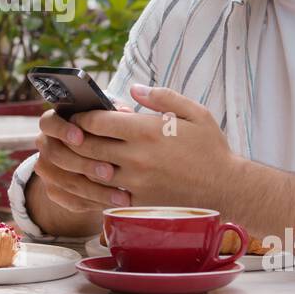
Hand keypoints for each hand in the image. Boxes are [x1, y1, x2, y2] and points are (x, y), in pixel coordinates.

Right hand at [32, 104, 134, 213]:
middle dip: (84, 165)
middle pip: (56, 155)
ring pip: (66, 182)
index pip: (48, 123)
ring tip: (121, 195)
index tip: (80, 137)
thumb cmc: (101, 134)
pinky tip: (114, 202)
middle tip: (110, 171)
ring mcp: (47, 170)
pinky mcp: (54, 192)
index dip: (62, 130)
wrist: (90, 162)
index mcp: (54, 123)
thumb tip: (124, 112)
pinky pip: (71, 200)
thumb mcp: (105, 121)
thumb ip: (112, 115)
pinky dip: (94, 202)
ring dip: (95, 190)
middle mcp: (46, 146)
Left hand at [66, 83, 237, 209]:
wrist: (228, 190)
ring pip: (91, 173)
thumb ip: (163, 97)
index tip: (77, 116)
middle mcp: (136, 157)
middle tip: (67, 136)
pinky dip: (92, 189)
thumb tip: (133, 89)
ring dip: (77, 164)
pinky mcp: (138, 204)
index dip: (81, 118)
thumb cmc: (211, 149)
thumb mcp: (195, 113)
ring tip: (71, 157)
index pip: (97, 122)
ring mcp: (135, 184)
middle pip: (87, 147)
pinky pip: (104, 196)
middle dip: (72, 140)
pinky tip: (88, 182)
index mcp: (147, 131)